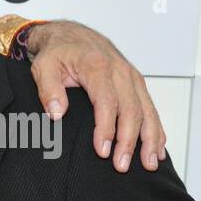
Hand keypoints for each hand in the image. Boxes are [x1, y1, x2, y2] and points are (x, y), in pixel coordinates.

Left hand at [26, 21, 165, 172]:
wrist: (69, 35)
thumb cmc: (56, 52)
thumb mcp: (43, 67)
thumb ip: (48, 90)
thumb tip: (57, 113)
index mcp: (97, 67)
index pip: (107, 102)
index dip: (107, 129)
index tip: (103, 151)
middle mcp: (120, 71)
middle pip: (131, 110)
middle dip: (129, 140)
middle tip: (121, 165)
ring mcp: (131, 76)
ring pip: (147, 110)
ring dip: (150, 138)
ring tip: (148, 163)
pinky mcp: (135, 82)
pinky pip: (150, 106)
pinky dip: (156, 128)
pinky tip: (157, 147)